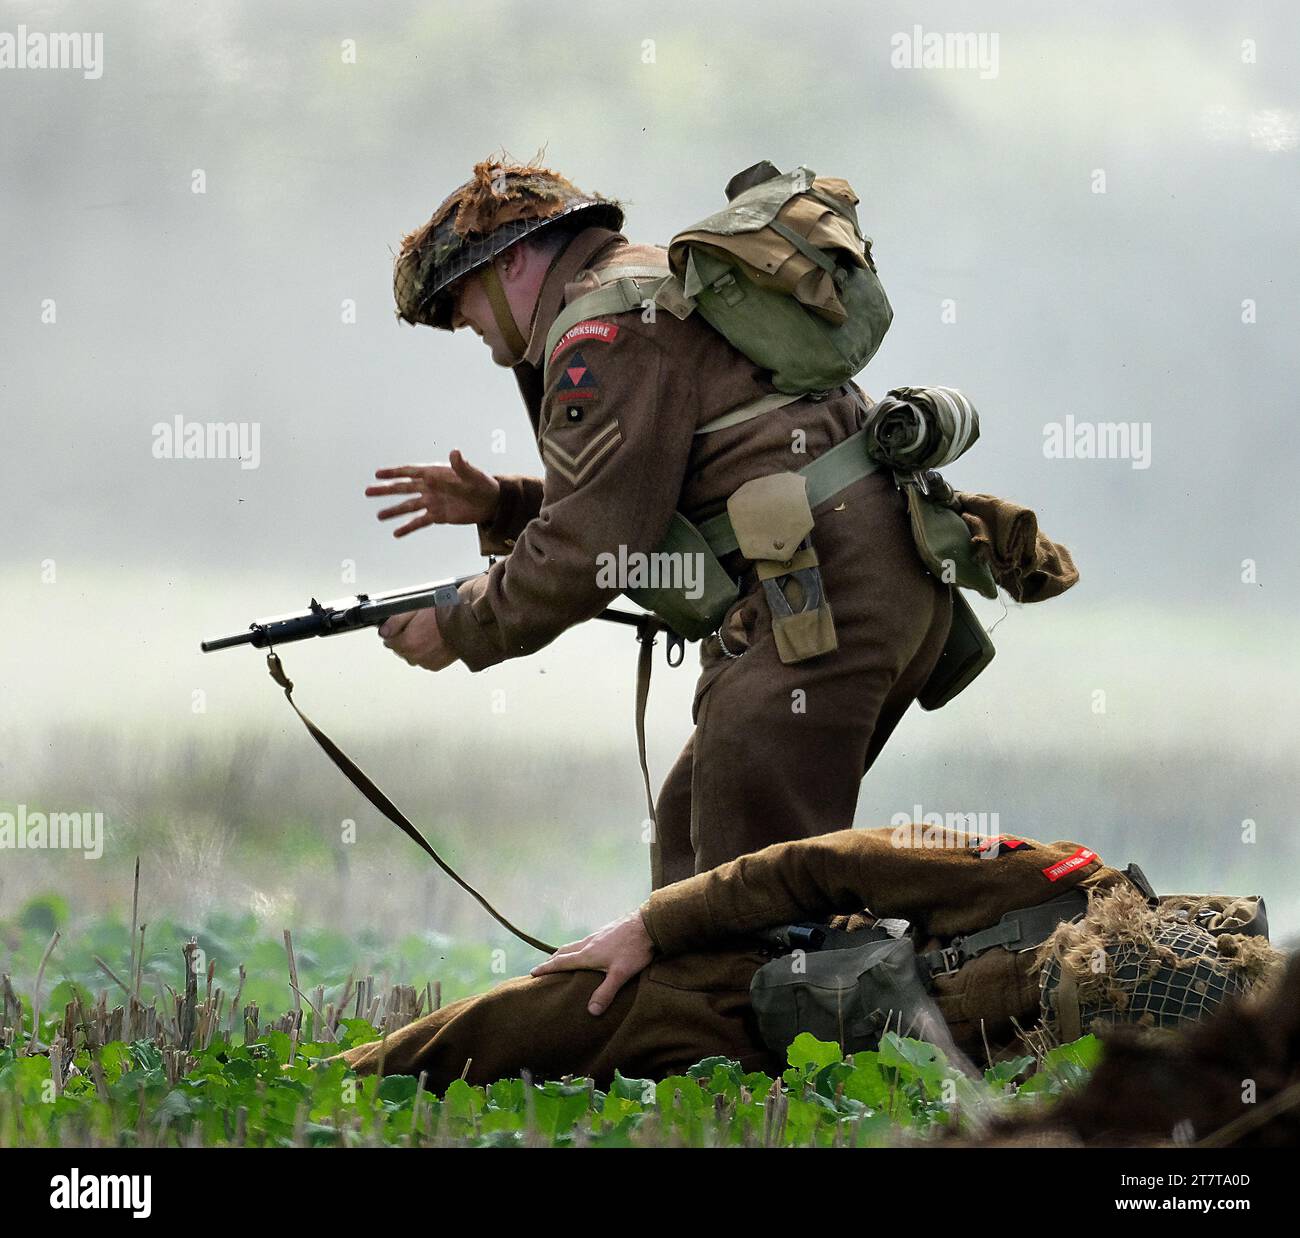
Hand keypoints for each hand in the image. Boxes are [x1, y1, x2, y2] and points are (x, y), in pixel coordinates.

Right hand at [365, 450, 500, 536]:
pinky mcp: (437, 516)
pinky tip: (396, 533)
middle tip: (367, 491)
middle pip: (403, 488)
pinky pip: (419, 522)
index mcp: (435, 474)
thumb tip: (454, 453)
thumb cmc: (482, 484)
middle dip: (385, 490)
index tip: (378, 474)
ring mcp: (432, 502)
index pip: (410, 472)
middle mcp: (430, 487)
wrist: (491, 502)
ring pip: (408, 506)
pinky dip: (408, 527)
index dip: (394, 473)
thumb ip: (461, 466)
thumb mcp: (472, 475)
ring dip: (394, 511)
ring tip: (379, 516)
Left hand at [378, 609, 458, 670]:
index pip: (387, 640)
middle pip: (398, 648)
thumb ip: (395, 621)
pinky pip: (423, 660)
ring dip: (414, 646)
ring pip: (410, 655)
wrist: (467, 623)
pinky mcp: (434, 665)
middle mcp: (415, 655)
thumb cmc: (446, 613)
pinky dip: (425, 652)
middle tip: (418, 626)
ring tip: (427, 633)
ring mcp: (425, 661)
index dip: (394, 630)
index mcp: (407, 642)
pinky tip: (433, 642)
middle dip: (404, 638)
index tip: (402, 625)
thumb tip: (383, 631)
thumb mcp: (415, 608)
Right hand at [529, 910, 655, 1015]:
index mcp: (587, 954)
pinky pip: (586, 941)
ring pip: (575, 945)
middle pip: (565, 951)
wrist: (648, 924)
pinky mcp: (607, 931)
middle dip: (552, 960)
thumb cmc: (634, 949)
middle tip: (543, 967)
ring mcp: (598, 935)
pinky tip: (587, 951)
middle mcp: (588, 943)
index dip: (546, 968)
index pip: (561, 962)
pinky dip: (578, 948)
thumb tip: (591, 1012)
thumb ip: (606, 992)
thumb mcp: (620, 974)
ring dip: (565, 952)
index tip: (533, 972)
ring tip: (562, 959)